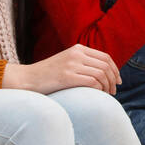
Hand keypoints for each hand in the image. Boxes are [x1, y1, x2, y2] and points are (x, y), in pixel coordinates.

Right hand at [1, 44, 120, 93]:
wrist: (27, 79)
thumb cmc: (48, 75)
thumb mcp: (67, 62)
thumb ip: (82, 63)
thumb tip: (103, 73)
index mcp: (78, 48)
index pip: (105, 57)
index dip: (115, 70)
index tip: (117, 81)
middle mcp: (76, 54)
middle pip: (106, 65)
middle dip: (113, 79)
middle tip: (113, 91)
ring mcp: (72, 64)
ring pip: (101, 74)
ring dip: (108, 86)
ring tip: (107, 95)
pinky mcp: (67, 76)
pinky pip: (92, 82)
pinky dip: (99, 89)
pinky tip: (98, 95)